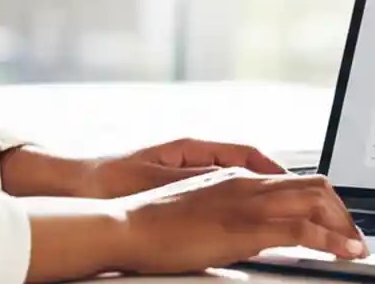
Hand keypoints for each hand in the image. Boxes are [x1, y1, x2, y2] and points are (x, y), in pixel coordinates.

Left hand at [74, 138, 286, 198]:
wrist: (76, 186)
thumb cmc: (113, 179)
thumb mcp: (163, 180)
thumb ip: (202, 182)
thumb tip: (239, 184)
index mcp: (192, 148)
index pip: (248, 153)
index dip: (277, 169)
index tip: (298, 185)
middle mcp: (192, 157)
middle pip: (246, 168)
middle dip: (275, 184)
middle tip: (299, 204)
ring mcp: (184, 172)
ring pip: (232, 183)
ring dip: (255, 197)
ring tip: (277, 217)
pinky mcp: (174, 189)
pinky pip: (215, 195)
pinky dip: (232, 208)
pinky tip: (238, 225)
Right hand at [117, 172, 367, 272]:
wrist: (126, 224)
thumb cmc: (153, 224)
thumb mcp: (200, 211)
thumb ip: (228, 214)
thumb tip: (250, 231)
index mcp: (237, 178)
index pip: (296, 181)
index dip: (324, 202)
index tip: (336, 223)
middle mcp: (248, 183)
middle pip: (315, 186)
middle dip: (342, 212)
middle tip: (352, 237)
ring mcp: (248, 203)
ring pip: (315, 201)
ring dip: (343, 226)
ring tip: (356, 247)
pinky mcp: (244, 228)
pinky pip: (300, 229)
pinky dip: (330, 241)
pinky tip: (342, 254)